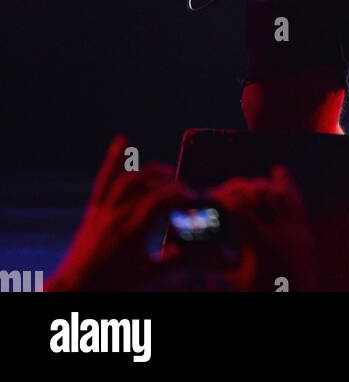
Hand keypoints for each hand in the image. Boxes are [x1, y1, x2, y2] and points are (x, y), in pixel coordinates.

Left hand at [45, 134, 194, 291]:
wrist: (74, 288)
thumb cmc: (111, 285)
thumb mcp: (145, 276)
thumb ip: (171, 262)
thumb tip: (192, 248)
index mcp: (130, 233)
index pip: (160, 201)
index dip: (180, 196)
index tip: (194, 199)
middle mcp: (116, 216)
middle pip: (146, 186)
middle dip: (169, 183)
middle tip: (184, 189)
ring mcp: (103, 211)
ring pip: (128, 179)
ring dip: (150, 172)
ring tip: (166, 173)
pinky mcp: (94, 210)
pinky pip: (104, 180)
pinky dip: (114, 160)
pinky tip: (122, 140)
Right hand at [207, 165, 316, 291]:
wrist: (297, 303)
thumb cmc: (262, 296)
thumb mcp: (237, 283)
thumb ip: (216, 264)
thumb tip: (191, 248)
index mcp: (264, 245)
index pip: (241, 209)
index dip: (223, 199)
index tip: (209, 195)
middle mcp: (282, 233)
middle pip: (260, 195)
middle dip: (239, 188)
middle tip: (222, 191)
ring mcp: (297, 231)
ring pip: (280, 194)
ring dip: (260, 186)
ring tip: (243, 187)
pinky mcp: (305, 231)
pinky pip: (297, 202)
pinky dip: (286, 185)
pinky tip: (277, 171)